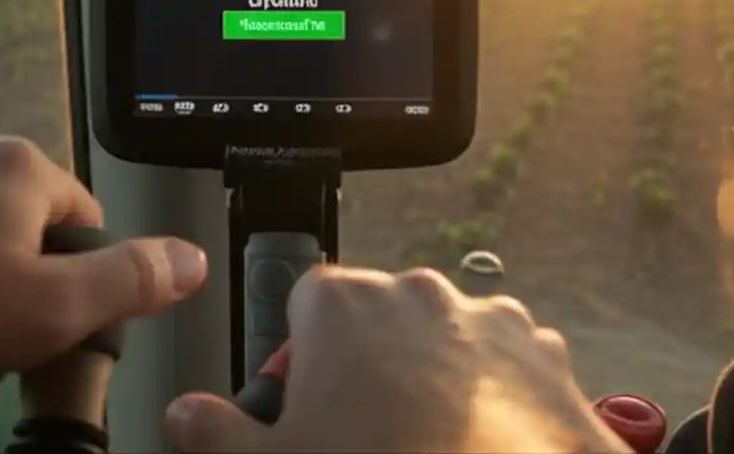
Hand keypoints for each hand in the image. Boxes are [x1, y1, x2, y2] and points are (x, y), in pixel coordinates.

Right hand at [166, 267, 627, 452]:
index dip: (298, 357)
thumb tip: (188, 416)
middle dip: (368, 366)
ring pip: (444, 339)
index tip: (303, 404)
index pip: (302, 302)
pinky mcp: (546, 354)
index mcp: (344, 304)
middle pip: (376, 318)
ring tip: (427, 446)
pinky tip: (481, 446)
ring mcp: (489, 319)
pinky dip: (494, 395)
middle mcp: (418, 294)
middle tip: (363, 436)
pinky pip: (506, 365)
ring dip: (433, 378)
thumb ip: (215, 432)